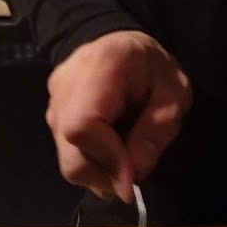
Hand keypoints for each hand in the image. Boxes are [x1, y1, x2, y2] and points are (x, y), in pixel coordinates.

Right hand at [45, 30, 191, 202]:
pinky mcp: (52, 118)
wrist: (121, 47)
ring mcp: (53, 104)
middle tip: (134, 172)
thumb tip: (133, 175)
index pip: (82, 126)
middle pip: (71, 153)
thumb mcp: (174, 93)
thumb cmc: (152, 68)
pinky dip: (94, 162)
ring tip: (126, 152)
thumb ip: (157, 130)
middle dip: (106, 174)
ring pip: (69, 161)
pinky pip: (69, 154)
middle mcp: (64, 87)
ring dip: (102, 171)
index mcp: (98, 68)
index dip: (107, 159)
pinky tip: (112, 147)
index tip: (133, 179)